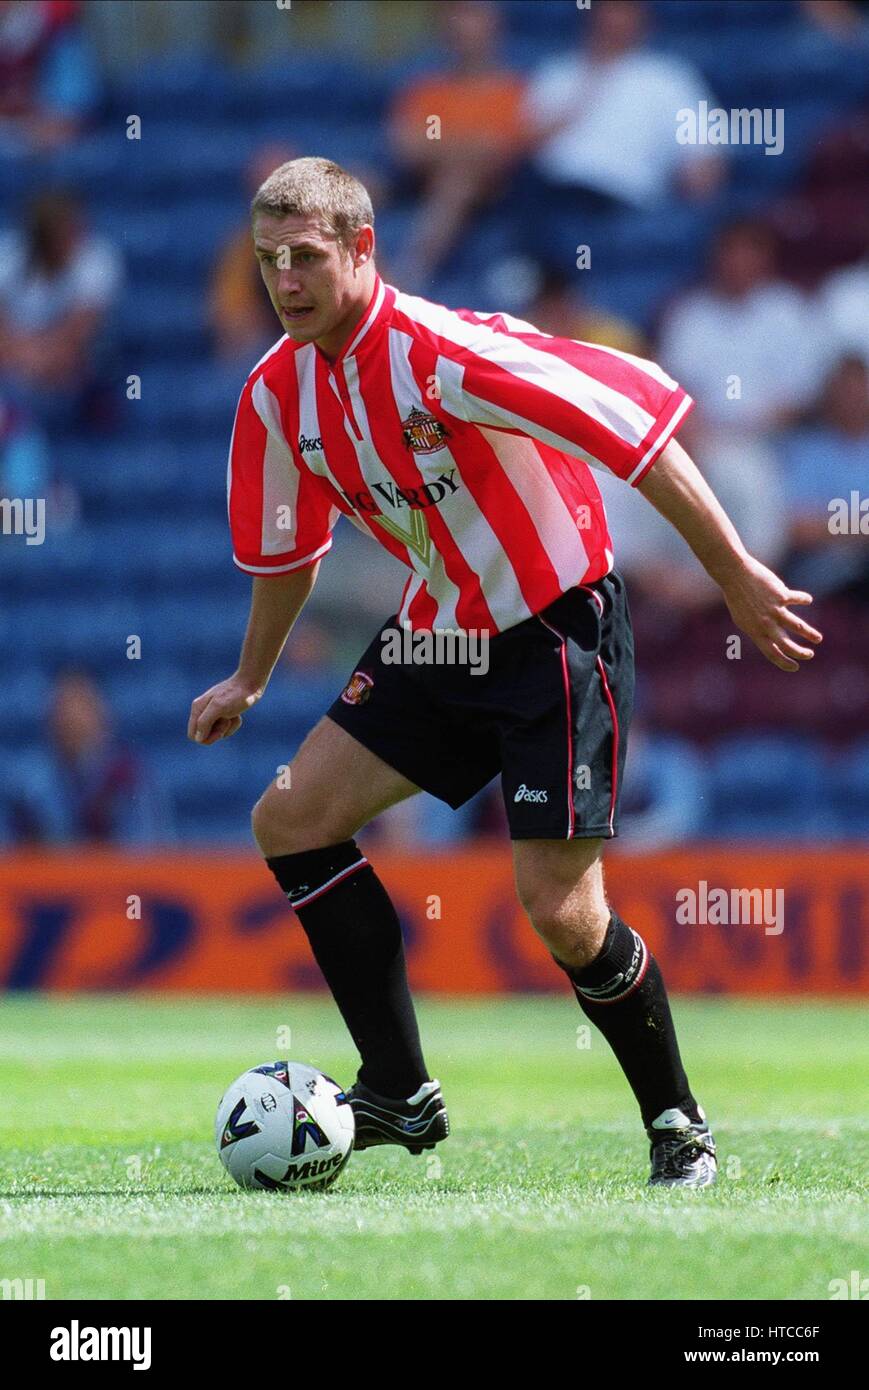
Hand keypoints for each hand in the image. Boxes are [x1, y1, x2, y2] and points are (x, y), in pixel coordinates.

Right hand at [187, 675, 262, 743]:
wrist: (250, 683)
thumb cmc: (235, 694)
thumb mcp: (219, 707)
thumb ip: (205, 722)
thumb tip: (197, 738)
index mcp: (197, 708)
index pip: (193, 734)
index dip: (206, 738)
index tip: (220, 732)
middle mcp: (203, 711)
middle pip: (206, 735)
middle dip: (219, 731)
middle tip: (227, 719)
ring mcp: (213, 712)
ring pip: (217, 732)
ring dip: (229, 726)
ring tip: (234, 714)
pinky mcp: (224, 714)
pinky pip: (226, 728)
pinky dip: (234, 723)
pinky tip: (238, 714)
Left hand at [719, 555, 822, 671]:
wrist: (735, 575)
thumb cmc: (738, 597)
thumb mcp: (743, 619)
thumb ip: (758, 630)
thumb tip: (772, 638)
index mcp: (755, 631)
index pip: (771, 653)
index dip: (784, 662)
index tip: (795, 667)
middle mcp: (765, 623)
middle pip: (786, 645)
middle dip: (800, 653)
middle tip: (810, 654)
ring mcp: (774, 610)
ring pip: (797, 626)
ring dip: (809, 634)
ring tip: (818, 639)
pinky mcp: (781, 595)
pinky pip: (798, 599)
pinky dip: (804, 599)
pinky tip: (807, 600)